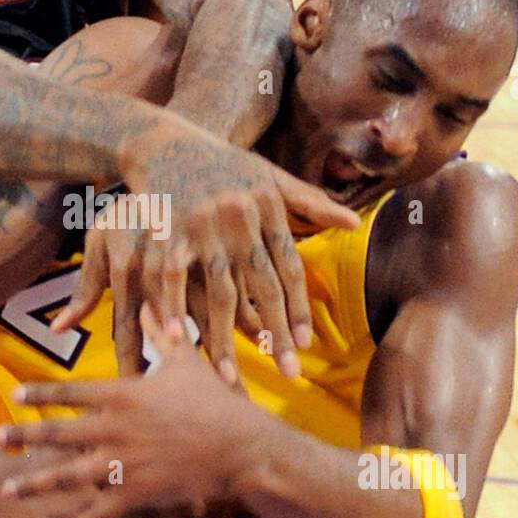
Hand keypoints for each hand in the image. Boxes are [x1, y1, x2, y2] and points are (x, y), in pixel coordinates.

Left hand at [0, 304, 260, 517]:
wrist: (243, 446)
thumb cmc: (217, 401)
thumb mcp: (187, 361)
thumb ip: (161, 334)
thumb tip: (151, 305)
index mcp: (125, 393)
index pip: (73, 392)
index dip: (41, 394)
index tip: (15, 395)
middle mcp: (117, 428)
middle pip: (59, 432)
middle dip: (23, 436)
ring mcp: (126, 463)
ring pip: (70, 475)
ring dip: (36, 482)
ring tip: (8, 487)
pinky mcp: (141, 494)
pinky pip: (103, 515)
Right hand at [54, 125, 357, 377]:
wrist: (164, 141)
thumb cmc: (223, 163)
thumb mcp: (269, 176)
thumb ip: (309, 202)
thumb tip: (354, 223)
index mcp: (266, 207)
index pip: (288, 268)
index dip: (296, 308)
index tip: (303, 345)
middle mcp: (238, 217)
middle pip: (260, 287)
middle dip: (273, 334)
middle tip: (287, 374)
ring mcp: (200, 224)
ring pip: (218, 290)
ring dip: (223, 336)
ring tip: (229, 376)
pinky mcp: (164, 229)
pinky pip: (171, 278)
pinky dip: (172, 309)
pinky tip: (177, 341)